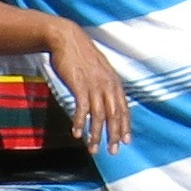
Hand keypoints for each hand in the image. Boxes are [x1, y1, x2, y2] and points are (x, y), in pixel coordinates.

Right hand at [41, 21, 131, 156]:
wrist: (66, 38)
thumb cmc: (80, 55)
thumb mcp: (98, 69)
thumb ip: (104, 84)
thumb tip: (106, 99)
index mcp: (113, 82)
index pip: (123, 109)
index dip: (124, 126)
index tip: (125, 142)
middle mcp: (107, 85)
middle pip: (114, 115)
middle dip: (113, 135)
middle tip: (112, 151)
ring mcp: (94, 85)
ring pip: (99, 116)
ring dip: (96, 134)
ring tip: (93, 148)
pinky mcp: (79, 85)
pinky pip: (82, 108)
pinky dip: (80, 122)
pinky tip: (77, 133)